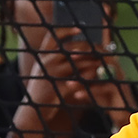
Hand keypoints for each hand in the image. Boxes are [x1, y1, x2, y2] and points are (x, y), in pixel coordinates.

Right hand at [12, 31, 136, 137]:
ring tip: (103, 62)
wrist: (33, 109)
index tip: (79, 28)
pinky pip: (78, 80)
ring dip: (92, 63)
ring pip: (78, 64)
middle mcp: (46, 61)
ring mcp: (52, 74)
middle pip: (72, 48)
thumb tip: (73, 47)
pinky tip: (97, 78)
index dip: (66, 30)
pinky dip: (89, 79)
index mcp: (42, 55)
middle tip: (100, 49)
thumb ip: (54, 58)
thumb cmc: (42, 88)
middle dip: (88, 48)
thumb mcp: (43, 69)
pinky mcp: (58, 88)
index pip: (53, 36)